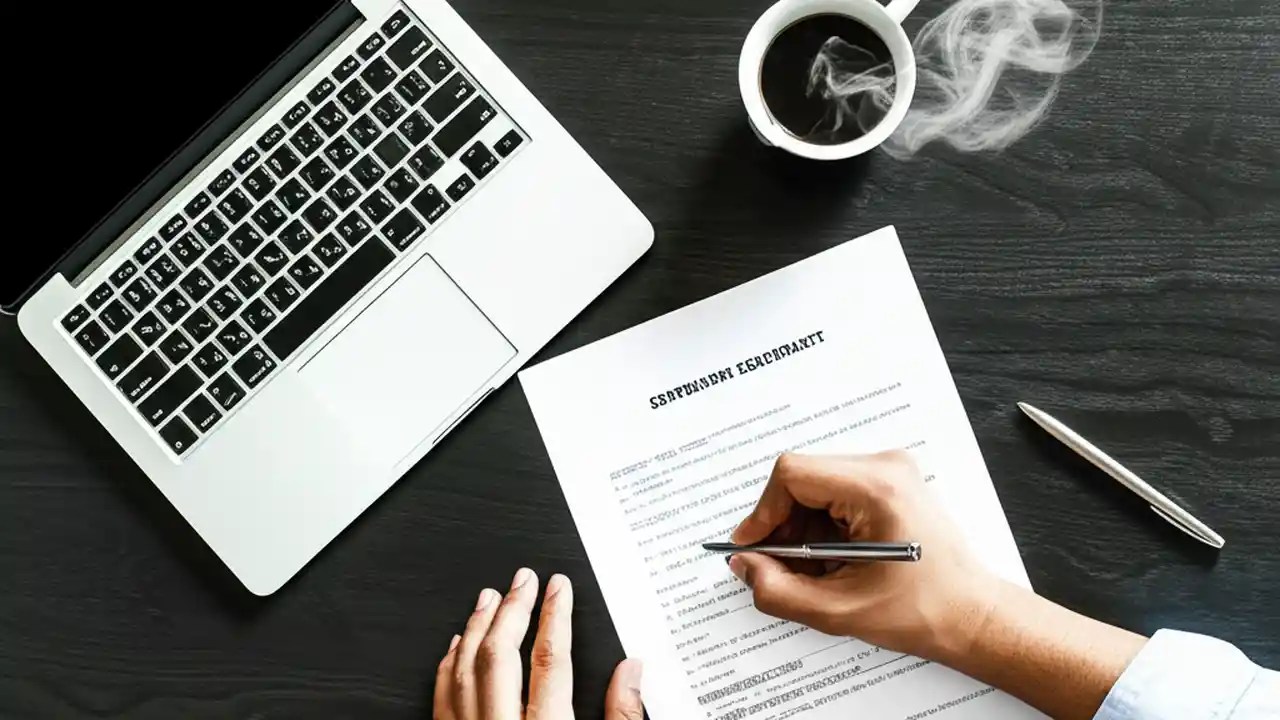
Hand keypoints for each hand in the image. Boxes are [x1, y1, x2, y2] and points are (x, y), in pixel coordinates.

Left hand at [433, 569, 643, 719]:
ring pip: (465, 672)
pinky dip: (450, 665)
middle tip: (523, 580)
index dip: (555, 617)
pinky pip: (442, 699)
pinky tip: (457, 645)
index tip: (558, 587)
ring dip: (476, 628)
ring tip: (489, 597)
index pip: (550, 661)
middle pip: (500, 657)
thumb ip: (620, 718)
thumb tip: (631, 672)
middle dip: (513, 610)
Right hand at [729, 451, 997, 659]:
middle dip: (783, 525)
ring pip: (814, 486)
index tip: (754, 546)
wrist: (970, 614)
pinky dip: (820, 527)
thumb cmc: (925, 610)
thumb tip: (745, 566)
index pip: (793, 474)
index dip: (763, 512)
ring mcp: (889, 472)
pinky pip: (833, 494)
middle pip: (801, 479)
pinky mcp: (888, 483)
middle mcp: (885, 468)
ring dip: (802, 529)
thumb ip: (780, 590)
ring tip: (817, 570)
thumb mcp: (839, 611)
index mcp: (877, 489)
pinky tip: (833, 560)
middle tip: (782, 566)